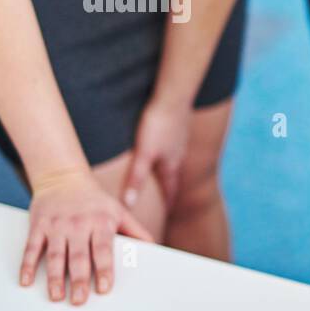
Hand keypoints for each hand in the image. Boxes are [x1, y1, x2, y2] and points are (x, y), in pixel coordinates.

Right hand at [21, 167, 154, 304]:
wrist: (63, 176)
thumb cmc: (95, 200)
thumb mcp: (119, 211)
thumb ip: (135, 231)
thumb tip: (154, 248)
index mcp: (100, 222)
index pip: (103, 250)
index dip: (104, 269)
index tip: (104, 288)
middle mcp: (77, 225)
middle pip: (78, 256)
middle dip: (79, 280)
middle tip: (79, 301)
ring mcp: (56, 226)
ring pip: (55, 255)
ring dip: (54, 278)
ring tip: (56, 296)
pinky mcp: (38, 226)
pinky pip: (32, 248)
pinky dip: (27, 265)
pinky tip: (26, 281)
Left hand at [122, 96, 191, 210]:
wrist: (174, 97)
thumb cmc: (158, 125)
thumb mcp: (144, 154)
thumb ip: (136, 179)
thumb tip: (129, 204)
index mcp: (171, 165)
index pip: (170, 190)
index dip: (167, 203)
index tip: (166, 213)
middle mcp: (178, 155)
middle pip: (173, 176)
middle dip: (168, 187)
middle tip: (164, 197)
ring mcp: (180, 141)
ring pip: (174, 160)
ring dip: (169, 168)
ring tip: (162, 172)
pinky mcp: (178, 127)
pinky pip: (173, 145)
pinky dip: (168, 151)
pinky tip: (163, 144)